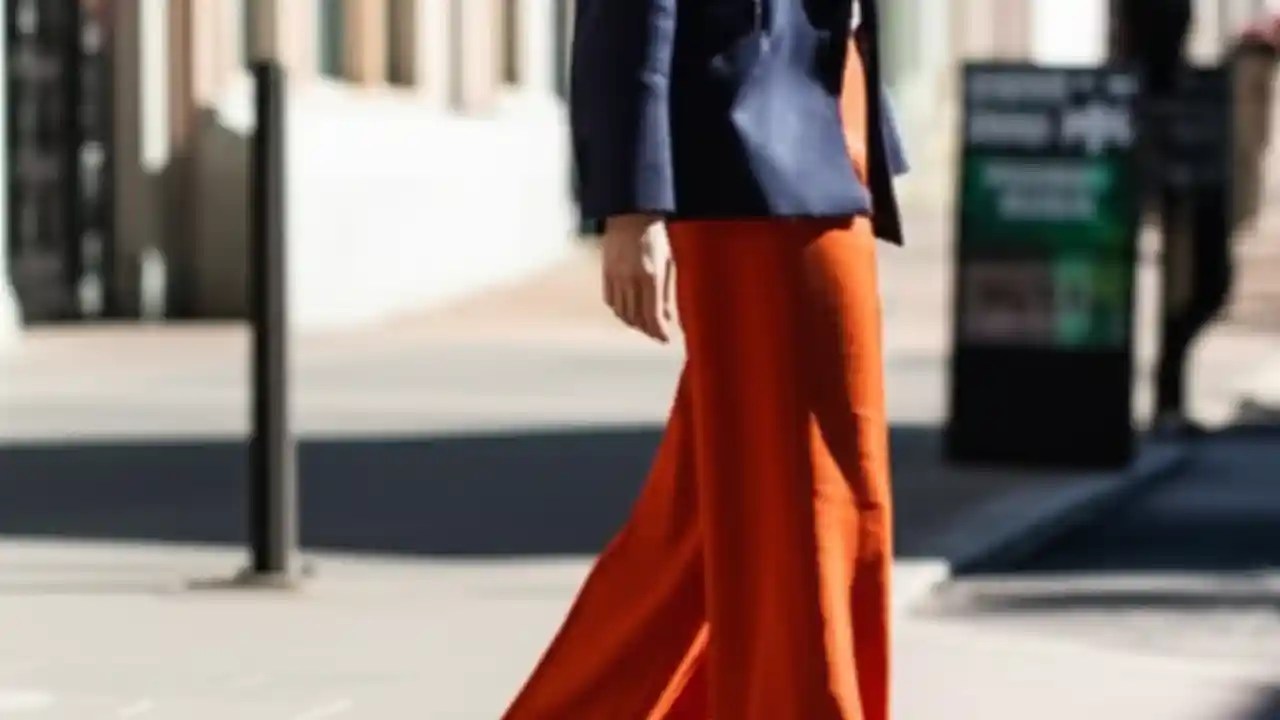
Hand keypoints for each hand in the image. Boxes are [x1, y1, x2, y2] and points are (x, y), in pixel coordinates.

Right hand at [601, 213, 674, 343]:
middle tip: (656, 333)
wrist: (631, 214)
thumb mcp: (669, 262)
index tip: (665, 339)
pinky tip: (628, 311)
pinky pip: (611, 301)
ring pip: (622, 313)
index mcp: (651, 276)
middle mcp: (631, 279)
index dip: (659, 332)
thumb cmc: (656, 237)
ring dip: (633, 323)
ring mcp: (615, 277)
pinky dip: (620, 311)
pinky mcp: (606, 273)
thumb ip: (668, 292)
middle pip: (636, 318)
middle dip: (647, 330)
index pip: (653, 316)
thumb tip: (669, 319)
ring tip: (644, 324)